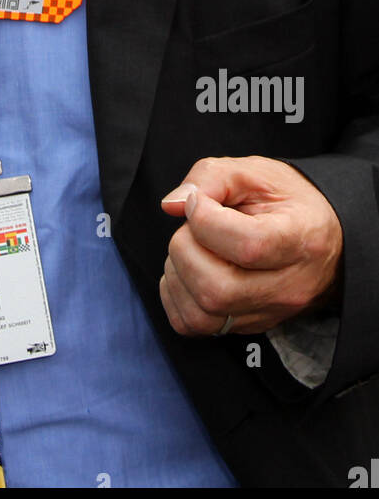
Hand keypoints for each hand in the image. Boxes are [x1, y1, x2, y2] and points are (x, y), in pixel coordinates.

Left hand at [159, 156, 341, 335]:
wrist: (325, 239)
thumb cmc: (289, 203)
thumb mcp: (255, 172)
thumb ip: (211, 178)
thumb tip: (173, 204)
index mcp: (298, 239)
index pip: (247, 246)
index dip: (206, 220)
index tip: (200, 202)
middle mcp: (286, 287)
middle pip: (217, 288)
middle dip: (185, 249)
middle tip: (193, 227)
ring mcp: (266, 313)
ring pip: (201, 314)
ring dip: (178, 274)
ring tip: (191, 247)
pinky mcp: (246, 325)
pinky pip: (191, 325)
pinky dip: (175, 295)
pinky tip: (188, 269)